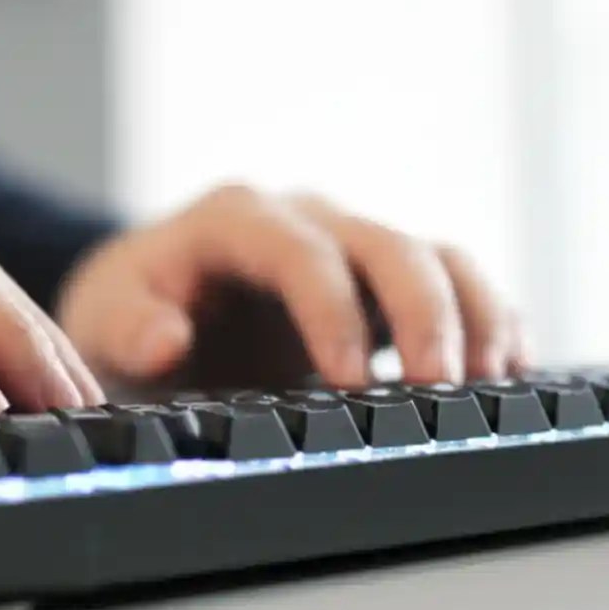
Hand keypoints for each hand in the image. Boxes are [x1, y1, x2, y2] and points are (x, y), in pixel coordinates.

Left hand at [57, 185, 526, 390]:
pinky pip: (452, 287)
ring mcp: (349, 248)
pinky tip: (507, 373)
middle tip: (439, 389)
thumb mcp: (102, 319)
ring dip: (471, 316)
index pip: (298, 250)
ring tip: (490, 386)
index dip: (332, 309)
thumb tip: (167, 342)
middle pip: (384, 244)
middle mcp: (303, 222)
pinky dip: (487, 322)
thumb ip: (130, 326)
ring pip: (434, 258)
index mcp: (234, 220)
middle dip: (422, 313)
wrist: (148, 310)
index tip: (348, 379)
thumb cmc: (125, 311)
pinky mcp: (380, 286)